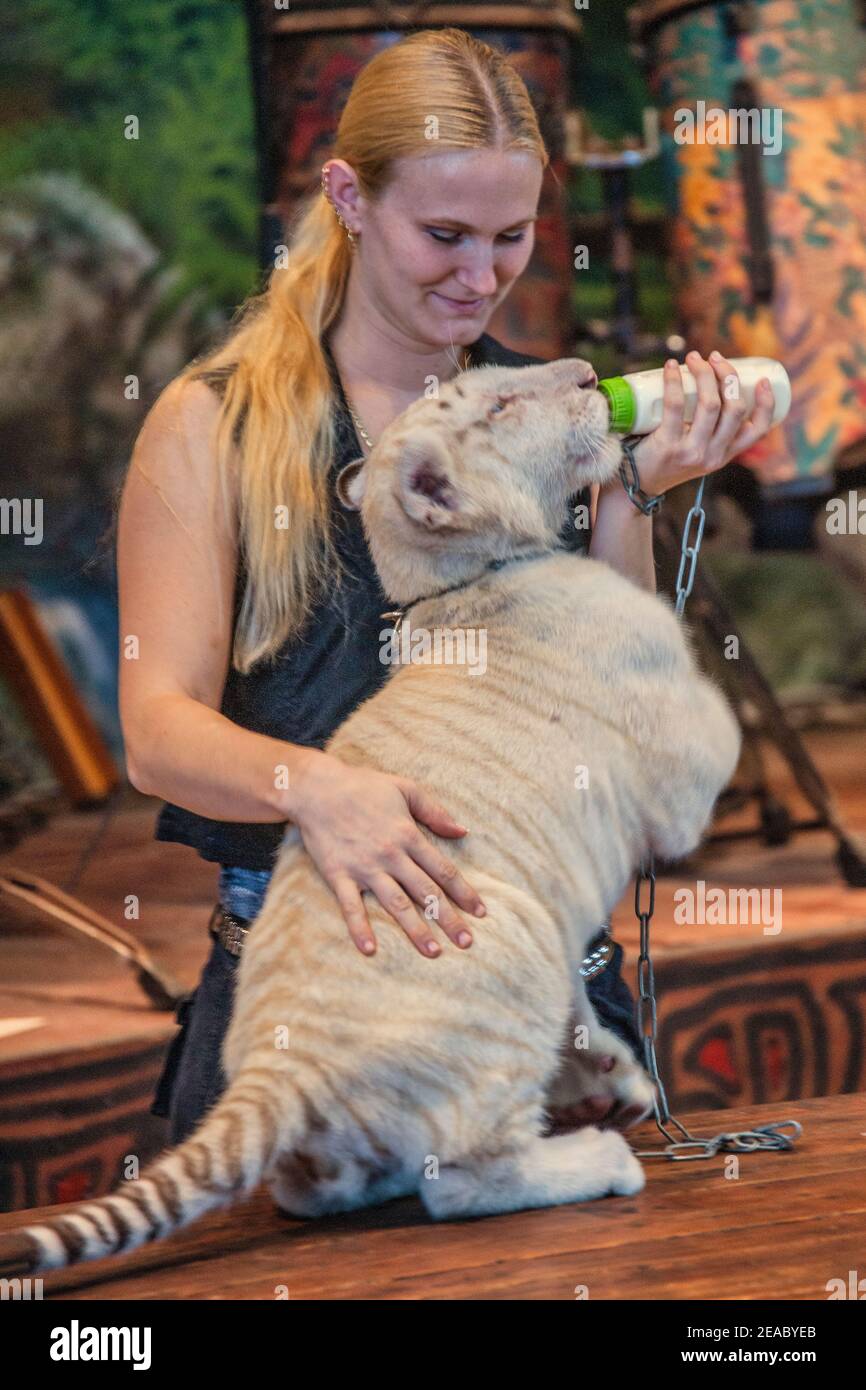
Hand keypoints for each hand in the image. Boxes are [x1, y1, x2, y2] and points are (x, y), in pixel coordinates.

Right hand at [289, 748, 485, 957]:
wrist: (316, 788)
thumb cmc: (362, 786)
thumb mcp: (405, 789)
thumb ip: (435, 811)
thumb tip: (462, 831)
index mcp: (409, 835)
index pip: (444, 871)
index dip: (464, 893)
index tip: (480, 912)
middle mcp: (391, 856)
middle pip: (426, 893)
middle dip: (449, 919)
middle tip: (467, 943)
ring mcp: (365, 868)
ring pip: (396, 905)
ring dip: (416, 930)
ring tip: (433, 952)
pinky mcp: (339, 875)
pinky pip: (351, 907)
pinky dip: (360, 929)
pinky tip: (370, 950)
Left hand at [624, 349, 776, 497]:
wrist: (635, 486)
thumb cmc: (664, 459)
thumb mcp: (696, 452)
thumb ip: (709, 431)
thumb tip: (713, 384)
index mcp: (724, 454)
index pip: (757, 430)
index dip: (766, 403)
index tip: (763, 380)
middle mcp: (713, 455)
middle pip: (735, 408)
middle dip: (728, 375)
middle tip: (714, 358)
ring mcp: (692, 452)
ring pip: (710, 404)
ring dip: (704, 373)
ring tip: (693, 358)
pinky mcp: (668, 446)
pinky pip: (676, 405)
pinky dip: (674, 381)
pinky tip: (671, 367)